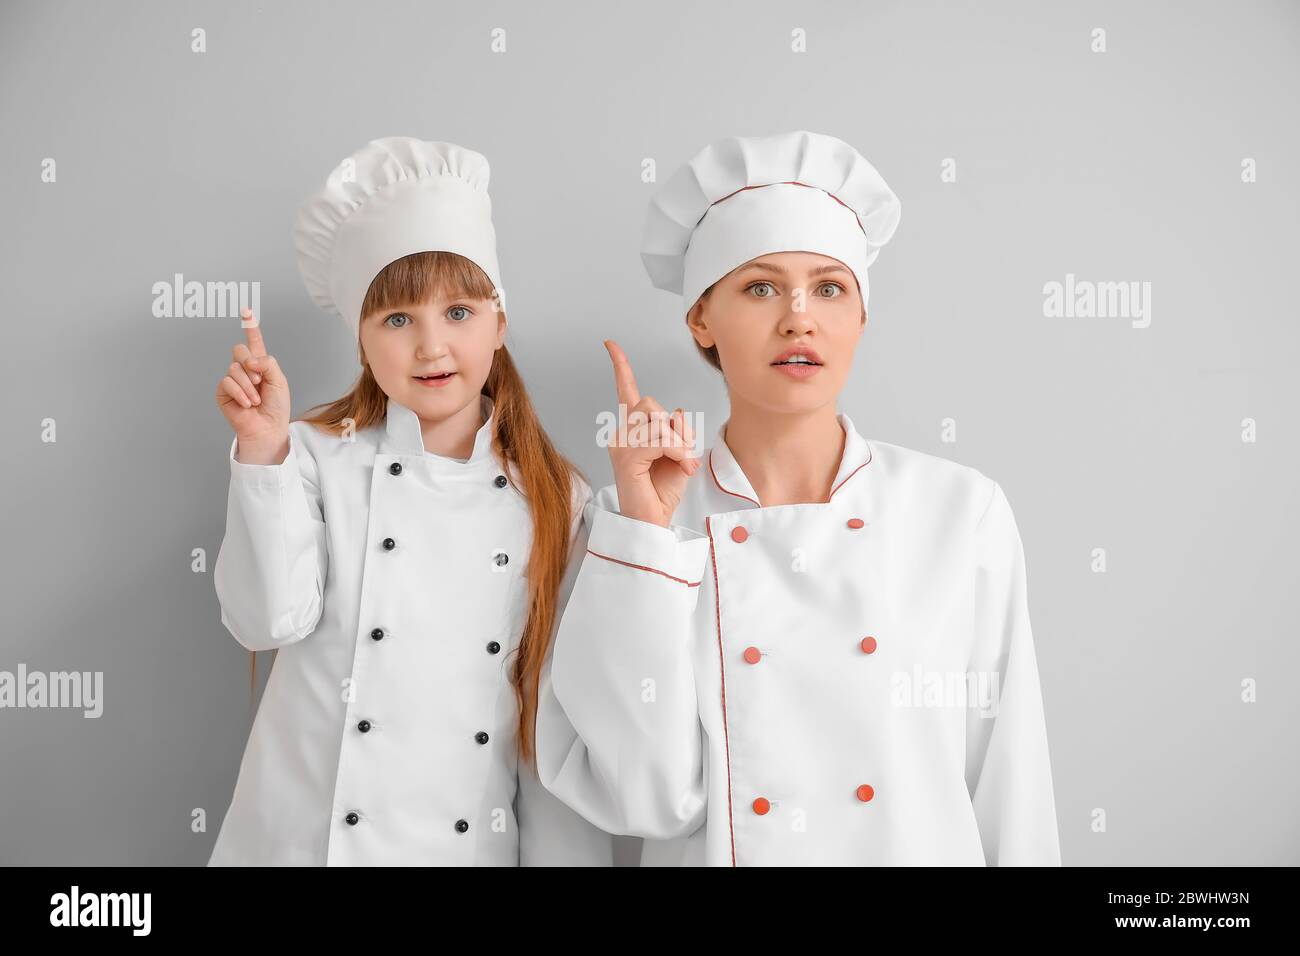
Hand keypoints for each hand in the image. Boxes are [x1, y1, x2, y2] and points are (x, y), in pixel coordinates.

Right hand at [215, 308, 290, 463]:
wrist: (268, 428)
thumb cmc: (276, 407)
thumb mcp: (279, 381)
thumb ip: (267, 363)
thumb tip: (248, 359)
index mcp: (260, 364)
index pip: (254, 342)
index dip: (250, 326)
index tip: (247, 310)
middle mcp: (245, 369)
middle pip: (239, 350)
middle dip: (250, 365)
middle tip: (259, 381)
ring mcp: (232, 380)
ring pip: (234, 368)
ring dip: (248, 385)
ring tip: (256, 399)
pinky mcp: (223, 392)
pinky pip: (227, 382)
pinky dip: (240, 393)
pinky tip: (247, 404)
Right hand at [603, 339, 699, 527]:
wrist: (653, 522)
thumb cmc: (663, 491)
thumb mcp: (679, 453)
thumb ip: (677, 430)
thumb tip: (676, 411)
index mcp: (632, 431)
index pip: (627, 391)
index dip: (621, 366)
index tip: (610, 344)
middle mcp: (620, 434)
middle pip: (651, 404)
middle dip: (674, 428)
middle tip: (685, 455)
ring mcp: (619, 445)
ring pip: (657, 422)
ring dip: (679, 443)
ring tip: (683, 464)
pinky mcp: (626, 457)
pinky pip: (658, 440)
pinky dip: (676, 452)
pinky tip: (680, 466)